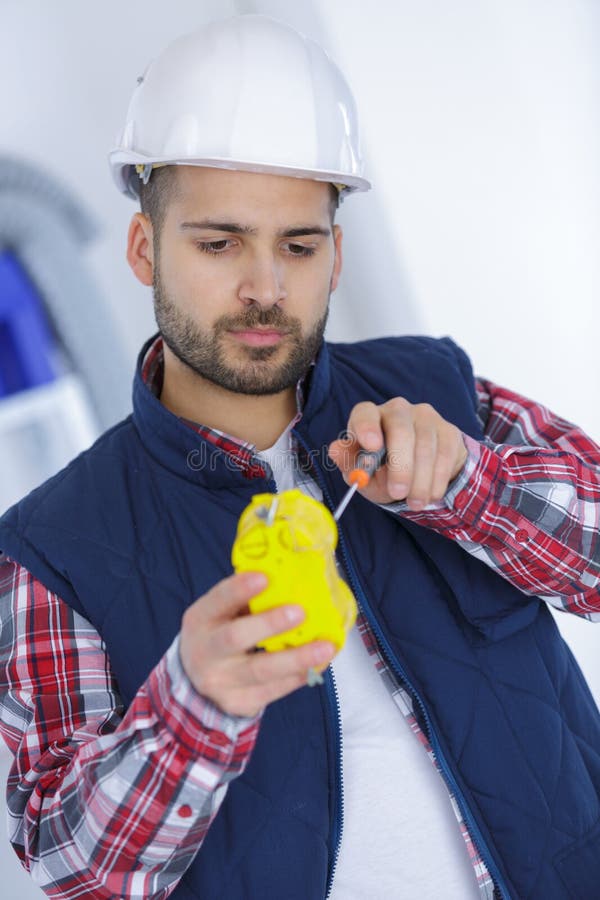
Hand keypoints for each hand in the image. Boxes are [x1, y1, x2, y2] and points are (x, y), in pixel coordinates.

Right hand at [179, 572, 336, 717]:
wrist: (198, 678)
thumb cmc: (220, 631)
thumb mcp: (221, 612)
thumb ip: (246, 599)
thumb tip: (291, 579)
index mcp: (200, 619)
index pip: (217, 601)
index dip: (239, 590)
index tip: (264, 577)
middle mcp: (204, 651)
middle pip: (235, 638)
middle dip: (269, 624)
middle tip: (300, 612)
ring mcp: (220, 682)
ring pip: (260, 671)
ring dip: (296, 658)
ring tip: (325, 647)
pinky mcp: (239, 703)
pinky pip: (272, 691)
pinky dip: (298, 677)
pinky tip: (318, 665)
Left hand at [328, 398, 467, 510]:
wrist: (418, 473)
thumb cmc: (382, 469)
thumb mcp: (362, 471)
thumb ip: (348, 461)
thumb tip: (334, 449)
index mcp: (370, 416)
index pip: (365, 412)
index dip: (368, 426)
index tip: (372, 446)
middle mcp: (397, 410)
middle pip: (400, 428)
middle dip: (400, 465)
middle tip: (398, 493)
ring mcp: (425, 417)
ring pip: (425, 445)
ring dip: (420, 480)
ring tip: (414, 502)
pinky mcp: (447, 430)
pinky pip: (445, 454)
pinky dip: (437, 479)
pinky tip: (430, 494)